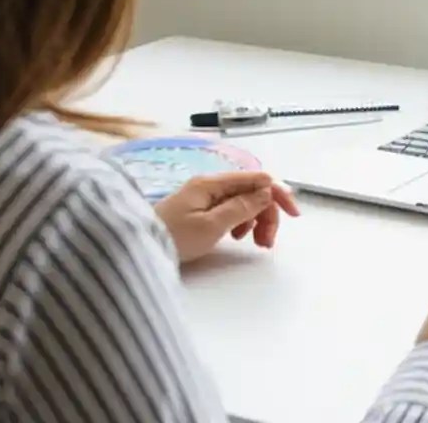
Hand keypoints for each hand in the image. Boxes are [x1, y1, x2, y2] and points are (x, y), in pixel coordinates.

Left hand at [154, 172, 300, 262]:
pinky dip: (241, 224)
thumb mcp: (211, 225)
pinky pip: (230, 211)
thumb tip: (267, 192)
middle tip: (267, 243)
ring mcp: (204, 198)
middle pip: (252, 192)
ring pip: (243, 203)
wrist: (134, 248)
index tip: (293, 215)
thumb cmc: (172, 237)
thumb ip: (241, 208)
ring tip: (254, 244)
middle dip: (266, 214)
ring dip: (256, 221)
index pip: (257, 179)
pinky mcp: (198, 211)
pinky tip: (237, 238)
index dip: (278, 194)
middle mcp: (210, 185)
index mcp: (213, 183)